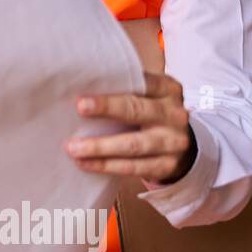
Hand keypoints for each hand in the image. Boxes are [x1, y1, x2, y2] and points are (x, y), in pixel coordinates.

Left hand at [65, 71, 196, 183]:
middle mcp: (174, 114)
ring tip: (73, 148)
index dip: (115, 90)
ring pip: (133, 145)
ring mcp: (173, 142)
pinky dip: (107, 165)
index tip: (83, 98)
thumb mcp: (147, 94)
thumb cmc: (150, 111)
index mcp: (168, 89)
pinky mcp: (167, 165)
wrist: (178, 142)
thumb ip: (124, 89)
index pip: (142, 84)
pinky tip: (86, 163)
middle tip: (79, 110)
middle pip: (137, 111)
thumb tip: (80, 87)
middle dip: (106, 109)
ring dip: (100, 147)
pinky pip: (133, 167)